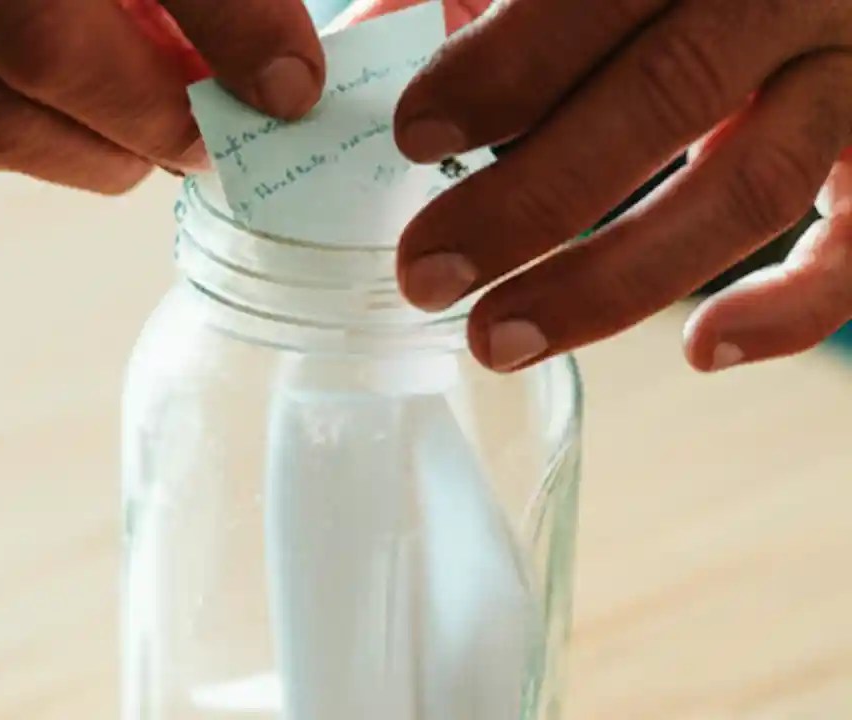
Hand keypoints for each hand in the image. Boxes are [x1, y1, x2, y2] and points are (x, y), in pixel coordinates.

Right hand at [0, 0, 325, 192]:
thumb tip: (284, 85)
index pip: (73, 3)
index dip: (215, 37)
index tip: (282, 96)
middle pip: (33, 63)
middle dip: (145, 123)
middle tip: (205, 138)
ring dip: (82, 153)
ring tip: (138, 139)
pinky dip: (9, 145)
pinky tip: (52, 120)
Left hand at [390, 0, 851, 372]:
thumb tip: (344, 59)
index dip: (504, 67)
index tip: (411, 137)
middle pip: (664, 95)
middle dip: (529, 198)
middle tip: (424, 273)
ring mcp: (849, 73)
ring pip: (747, 185)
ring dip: (613, 280)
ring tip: (496, 339)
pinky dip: (788, 311)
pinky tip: (698, 353)